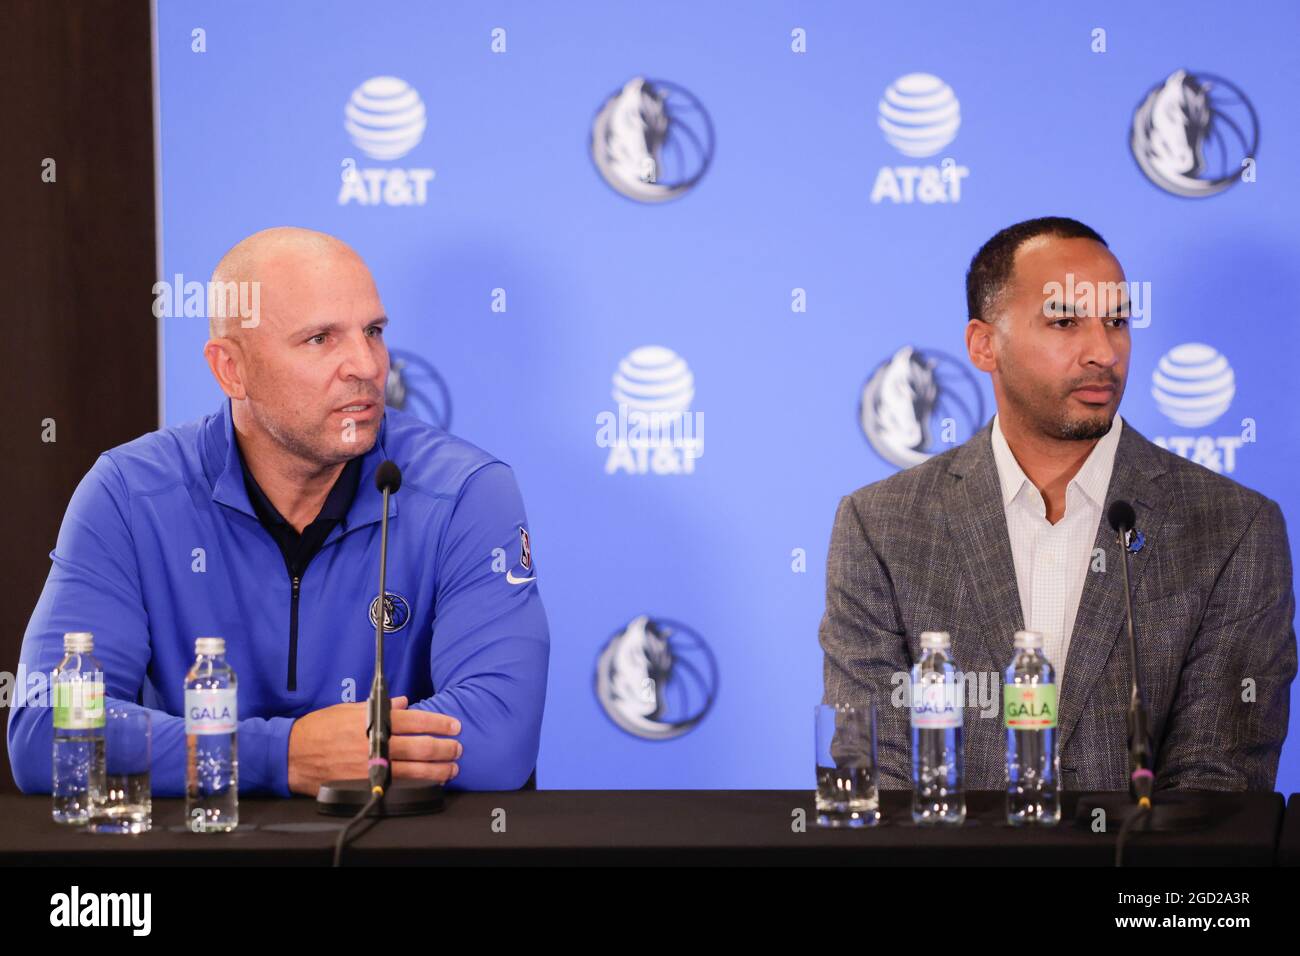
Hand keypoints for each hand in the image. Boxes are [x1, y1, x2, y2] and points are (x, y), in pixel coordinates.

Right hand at [287, 695, 461, 795]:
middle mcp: (377, 742)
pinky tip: (430, 783)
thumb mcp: (348, 708)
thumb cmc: (320, 728)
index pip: (417, 720)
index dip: (439, 723)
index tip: (454, 725)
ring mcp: (372, 765)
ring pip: (415, 769)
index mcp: (375, 720)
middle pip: (421, 746)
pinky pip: (398, 785)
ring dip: (438, 769)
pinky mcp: (366, 783)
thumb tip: (404, 702)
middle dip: (445, 748)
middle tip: (457, 748)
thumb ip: (380, 706)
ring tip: (452, 768)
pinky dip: (417, 784)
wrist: (293, 754)